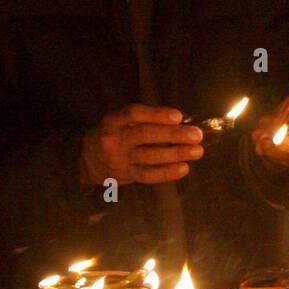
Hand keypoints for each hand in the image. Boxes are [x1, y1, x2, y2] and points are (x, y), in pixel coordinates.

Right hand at [80, 104, 201, 186]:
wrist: (91, 159)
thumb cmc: (119, 133)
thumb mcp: (124, 120)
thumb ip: (148, 119)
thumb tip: (183, 122)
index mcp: (115, 120)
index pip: (134, 113)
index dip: (156, 114)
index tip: (178, 116)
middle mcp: (115, 138)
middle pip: (144, 135)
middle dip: (173, 134)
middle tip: (197, 135)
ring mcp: (120, 158)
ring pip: (148, 156)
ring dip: (175, 154)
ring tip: (197, 151)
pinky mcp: (127, 174)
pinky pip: (148, 175)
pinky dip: (167, 173)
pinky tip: (184, 168)